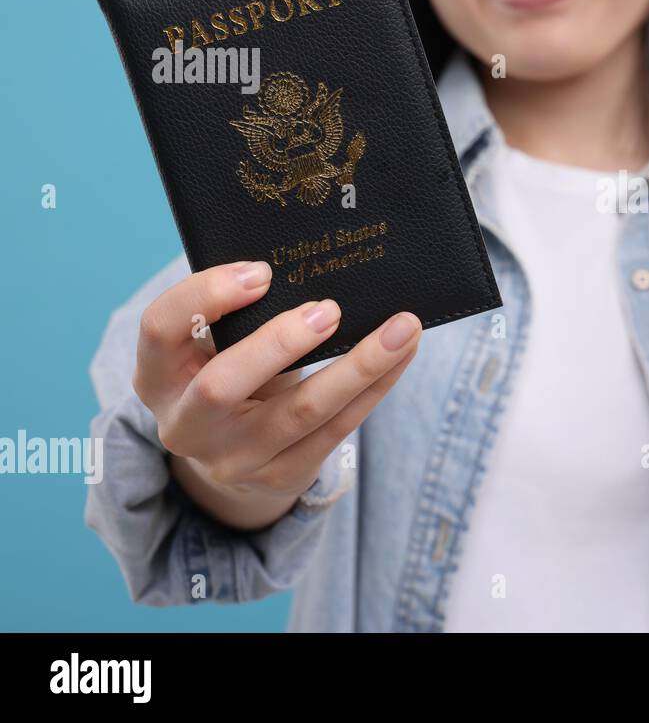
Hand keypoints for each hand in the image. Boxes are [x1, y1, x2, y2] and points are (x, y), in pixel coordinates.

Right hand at [132, 260, 421, 529]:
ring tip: (402, 328)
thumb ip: (240, 315)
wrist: (234, 455)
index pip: (160, 329)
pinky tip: (401, 355)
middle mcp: (186, 424)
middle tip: (329, 309)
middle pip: (221, 387)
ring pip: (301, 412)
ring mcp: (234, 458)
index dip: (206, 296)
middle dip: (278, 344)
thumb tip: (312, 261)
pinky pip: (337, 428)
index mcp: (158, 376)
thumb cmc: (231, 374)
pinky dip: (375, 387)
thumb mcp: (215, 347)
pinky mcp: (282, 475)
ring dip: (359, 366)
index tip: (262, 272)